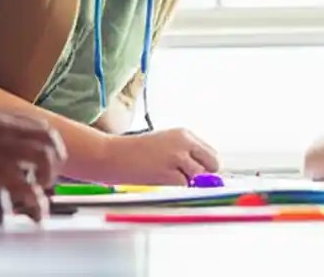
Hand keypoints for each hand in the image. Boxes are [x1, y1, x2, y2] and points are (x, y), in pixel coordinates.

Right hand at [0, 111, 65, 209]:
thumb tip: (0, 138)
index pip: (40, 125)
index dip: (50, 143)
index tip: (50, 157)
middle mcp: (5, 130)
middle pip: (48, 140)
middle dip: (55, 160)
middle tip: (49, 179)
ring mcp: (2, 149)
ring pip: (45, 161)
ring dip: (48, 178)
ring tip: (41, 194)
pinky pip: (28, 187)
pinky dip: (36, 201)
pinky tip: (34, 211)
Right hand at [102, 128, 219, 184]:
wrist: (111, 155)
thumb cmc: (133, 152)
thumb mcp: (164, 144)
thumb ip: (184, 155)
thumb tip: (204, 174)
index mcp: (184, 134)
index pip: (211, 153)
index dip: (207, 167)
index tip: (199, 175)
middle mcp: (184, 143)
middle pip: (212, 165)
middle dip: (204, 176)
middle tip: (186, 180)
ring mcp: (177, 157)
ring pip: (199, 178)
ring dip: (188, 183)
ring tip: (167, 179)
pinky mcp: (168, 173)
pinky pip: (185, 187)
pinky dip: (177, 190)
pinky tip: (161, 183)